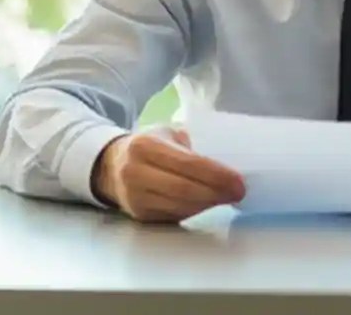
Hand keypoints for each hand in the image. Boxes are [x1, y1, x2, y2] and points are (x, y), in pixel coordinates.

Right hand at [92, 126, 245, 222]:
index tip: (239, 180)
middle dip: (217, 193)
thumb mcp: (165, 134)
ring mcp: (135, 197)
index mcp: (144, 146)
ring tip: (228, 197)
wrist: (111, 166)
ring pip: (181, 206)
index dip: (216, 174)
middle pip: (184, 189)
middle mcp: (135, 172)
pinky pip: (175, 215)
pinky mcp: (140, 215)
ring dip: (210, 204)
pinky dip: (196, 210)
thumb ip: (191, 145)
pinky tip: (209, 203)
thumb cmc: (148, 146)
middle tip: (239, 192)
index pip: (187, 163)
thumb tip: (226, 165)